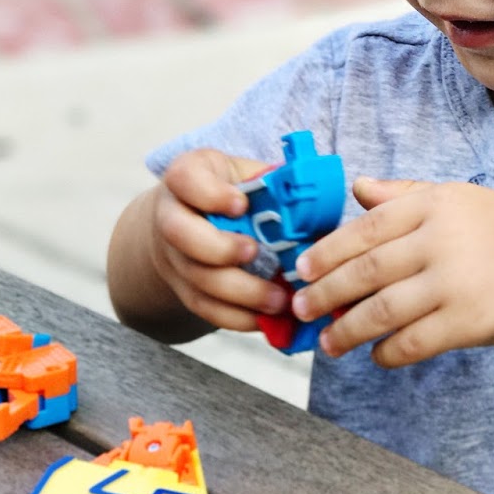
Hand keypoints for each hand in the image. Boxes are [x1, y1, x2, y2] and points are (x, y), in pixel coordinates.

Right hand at [149, 148, 288, 331]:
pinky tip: (267, 318)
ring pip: (196, 278)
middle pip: (179, 233)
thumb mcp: (249, 174)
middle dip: (219, 248)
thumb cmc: (232, 191)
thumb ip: (276, 184)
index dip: (210, 194)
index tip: (242, 205)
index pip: (184, 178)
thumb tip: (321, 200)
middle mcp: (171, 215)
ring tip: (279, 298)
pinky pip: (205, 308)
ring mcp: (174, 255)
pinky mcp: (184, 288)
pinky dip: (237, 317)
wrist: (193, 219)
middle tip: (255, 253)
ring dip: (240, 292)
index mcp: (188, 176)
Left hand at [293, 177, 493, 366]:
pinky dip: (388, 353)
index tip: (302, 269)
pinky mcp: (467, 322)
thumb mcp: (461, 199)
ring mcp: (454, 283)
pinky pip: (412, 342)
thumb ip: (406, 194)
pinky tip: (376, 355)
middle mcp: (442, 240)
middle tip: (301, 308)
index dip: (328, 251)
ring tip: (328, 343)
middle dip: (326, 293)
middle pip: (367, 270)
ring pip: (382, 311)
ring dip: (348, 330)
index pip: (366, 227)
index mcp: (436, 204)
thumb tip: (358, 187)